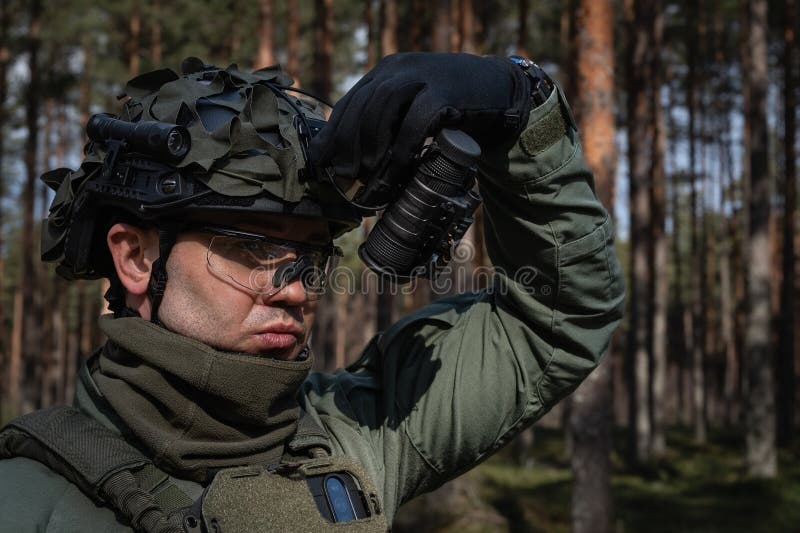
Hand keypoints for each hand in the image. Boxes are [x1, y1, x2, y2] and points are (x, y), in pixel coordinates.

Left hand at [310, 53, 530, 184]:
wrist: (502, 92)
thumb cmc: (454, 109)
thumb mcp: (415, 108)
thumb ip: (390, 123)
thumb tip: (357, 160)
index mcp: (388, 71)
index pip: (350, 101)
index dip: (333, 133)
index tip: (321, 160)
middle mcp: (401, 68)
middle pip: (361, 104)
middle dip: (347, 143)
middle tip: (343, 176)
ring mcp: (423, 76)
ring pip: (381, 108)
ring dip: (370, 145)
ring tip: (366, 174)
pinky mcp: (445, 92)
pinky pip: (414, 123)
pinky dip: (402, 149)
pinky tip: (397, 170)